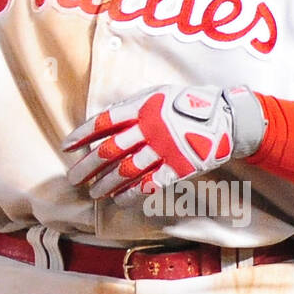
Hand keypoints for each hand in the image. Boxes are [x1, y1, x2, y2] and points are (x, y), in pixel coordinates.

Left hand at [62, 85, 265, 202]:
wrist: (226, 118)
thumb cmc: (187, 104)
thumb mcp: (158, 94)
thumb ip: (132, 106)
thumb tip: (105, 119)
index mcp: (141, 108)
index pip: (103, 123)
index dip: (82, 135)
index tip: (66, 147)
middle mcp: (148, 129)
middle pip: (109, 150)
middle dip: (87, 166)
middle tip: (73, 178)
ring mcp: (163, 149)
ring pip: (126, 170)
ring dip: (106, 183)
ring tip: (94, 193)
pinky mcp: (177, 167)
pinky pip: (149, 184)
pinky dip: (132, 193)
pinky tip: (119, 199)